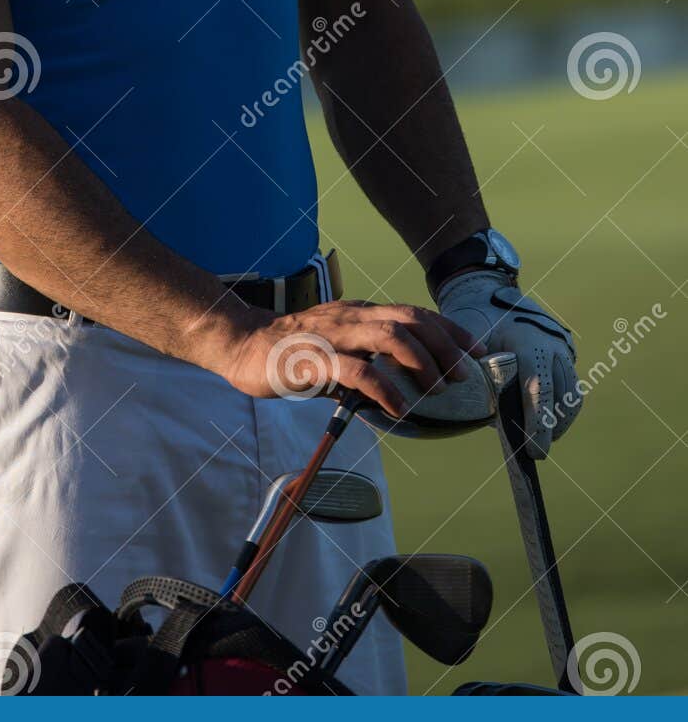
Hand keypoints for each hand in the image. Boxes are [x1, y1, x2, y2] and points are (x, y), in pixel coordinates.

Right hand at [224, 299, 486, 413]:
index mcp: (360, 313)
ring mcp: (334, 335)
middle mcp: (352, 317)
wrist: (244, 345)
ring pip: (390, 336)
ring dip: (421, 362)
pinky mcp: (315, 358)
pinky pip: (358, 370)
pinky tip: (398, 408)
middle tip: (461, 376)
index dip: (450, 330)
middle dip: (444, 346)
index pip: (415, 313)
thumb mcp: (339, 343)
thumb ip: (369, 352)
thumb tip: (407, 378)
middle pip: (411, 320)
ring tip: (434, 389)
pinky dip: (385, 388)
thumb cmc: (294, 350)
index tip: (477, 351)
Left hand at [436, 270, 578, 457]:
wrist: (485, 288)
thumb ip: (475, 375)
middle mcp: (551, 344)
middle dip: (551, 427)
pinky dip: (563, 402)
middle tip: (537, 451)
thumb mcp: (468, 343)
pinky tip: (548, 417)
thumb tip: (482, 415)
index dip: (538, 424)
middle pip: (562, 397)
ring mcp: (561, 345)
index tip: (535, 451)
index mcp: (528, 343)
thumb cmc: (473, 318)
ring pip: (571, 391)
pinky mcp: (564, 347)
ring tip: (543, 437)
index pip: (539, 392)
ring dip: (560, 417)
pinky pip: (570, 381)